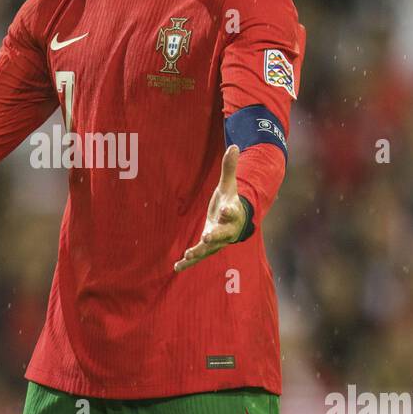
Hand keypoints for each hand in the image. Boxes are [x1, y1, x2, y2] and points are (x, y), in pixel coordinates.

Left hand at [174, 145, 246, 272]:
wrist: (236, 223)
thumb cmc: (230, 202)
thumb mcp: (229, 185)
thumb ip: (229, 168)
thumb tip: (234, 145)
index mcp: (232, 213)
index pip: (232, 212)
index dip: (229, 211)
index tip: (224, 209)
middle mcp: (226, 230)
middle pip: (222, 234)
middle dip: (215, 236)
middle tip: (207, 236)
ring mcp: (217, 241)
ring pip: (209, 249)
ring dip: (199, 252)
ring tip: (188, 254)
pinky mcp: (207, 248)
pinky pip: (199, 257)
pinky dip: (188, 263)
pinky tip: (176, 267)